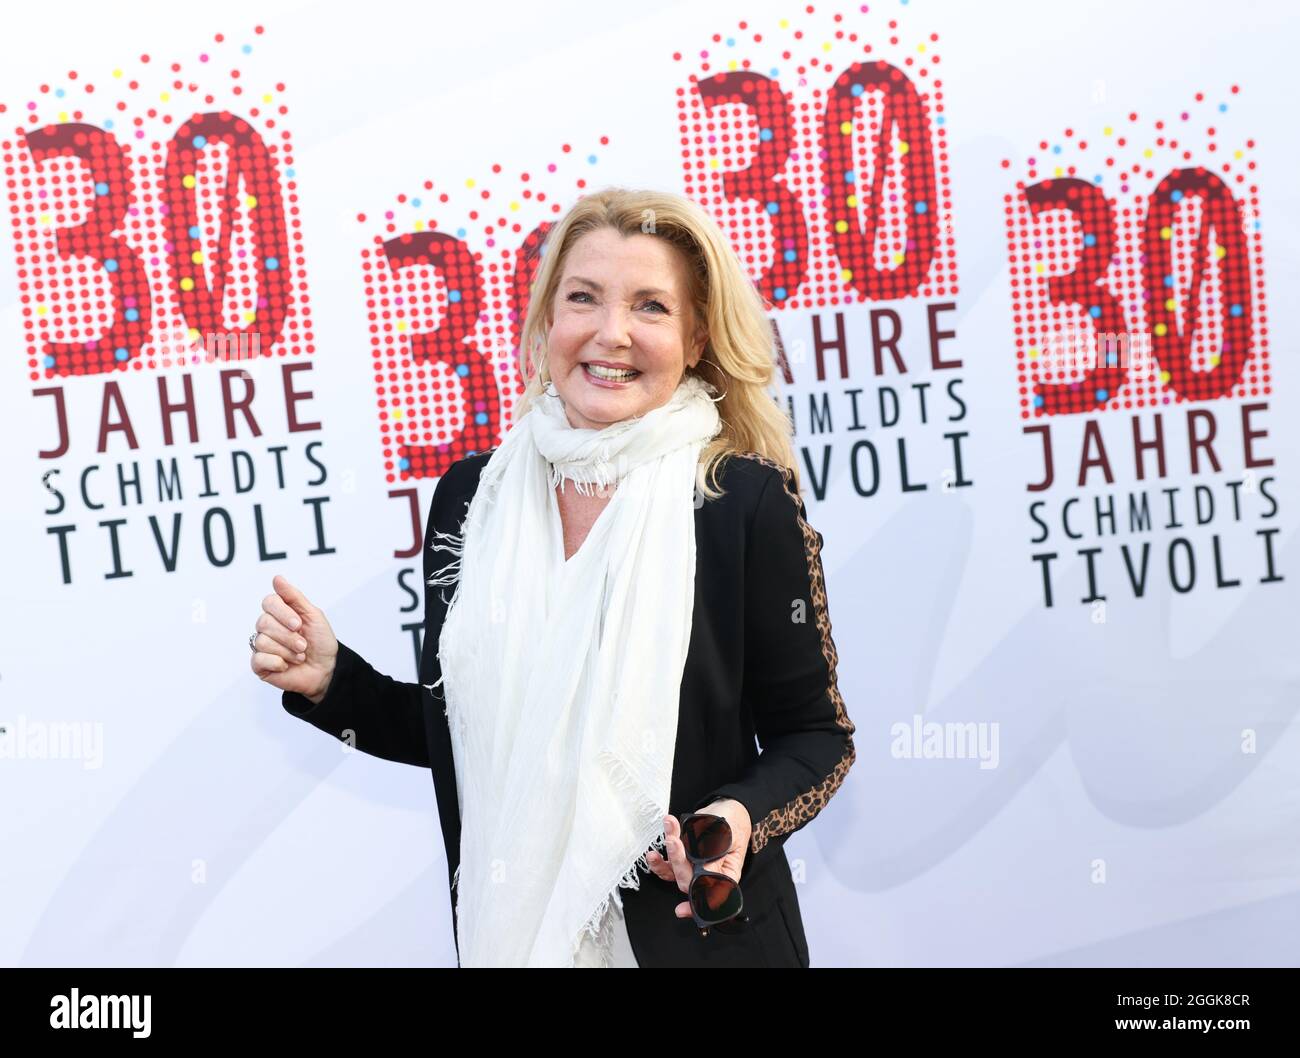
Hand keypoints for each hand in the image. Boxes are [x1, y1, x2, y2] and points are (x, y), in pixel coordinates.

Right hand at [249, 574, 338, 703]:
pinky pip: (258, 659)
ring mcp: (262, 646)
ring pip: (262, 641)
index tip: (298, 624)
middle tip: (303, 645)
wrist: (327, 669)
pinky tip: (287, 665)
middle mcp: (267, 628)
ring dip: (287, 651)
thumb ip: (294, 597)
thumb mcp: (313, 615)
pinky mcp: (259, 665)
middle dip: (288, 636)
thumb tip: (277, 578)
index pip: (269, 602)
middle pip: (264, 622)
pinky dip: (278, 662)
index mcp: (280, 613)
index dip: (282, 613)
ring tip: (299, 656)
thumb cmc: (321, 642)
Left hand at [645, 799, 750, 921]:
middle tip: (674, 841)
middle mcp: (706, 876)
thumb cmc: (733, 824)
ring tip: (668, 836)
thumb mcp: (730, 837)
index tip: (682, 909)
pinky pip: (666, 861)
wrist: (726, 810)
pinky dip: (662, 850)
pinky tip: (665, 834)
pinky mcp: (681, 857)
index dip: (695, 905)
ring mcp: (691, 867)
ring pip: (673, 872)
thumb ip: (717, 854)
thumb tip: (703, 874)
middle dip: (678, 861)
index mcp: (725, 876)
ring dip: (665, 857)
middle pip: (687, 881)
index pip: (709, 895)